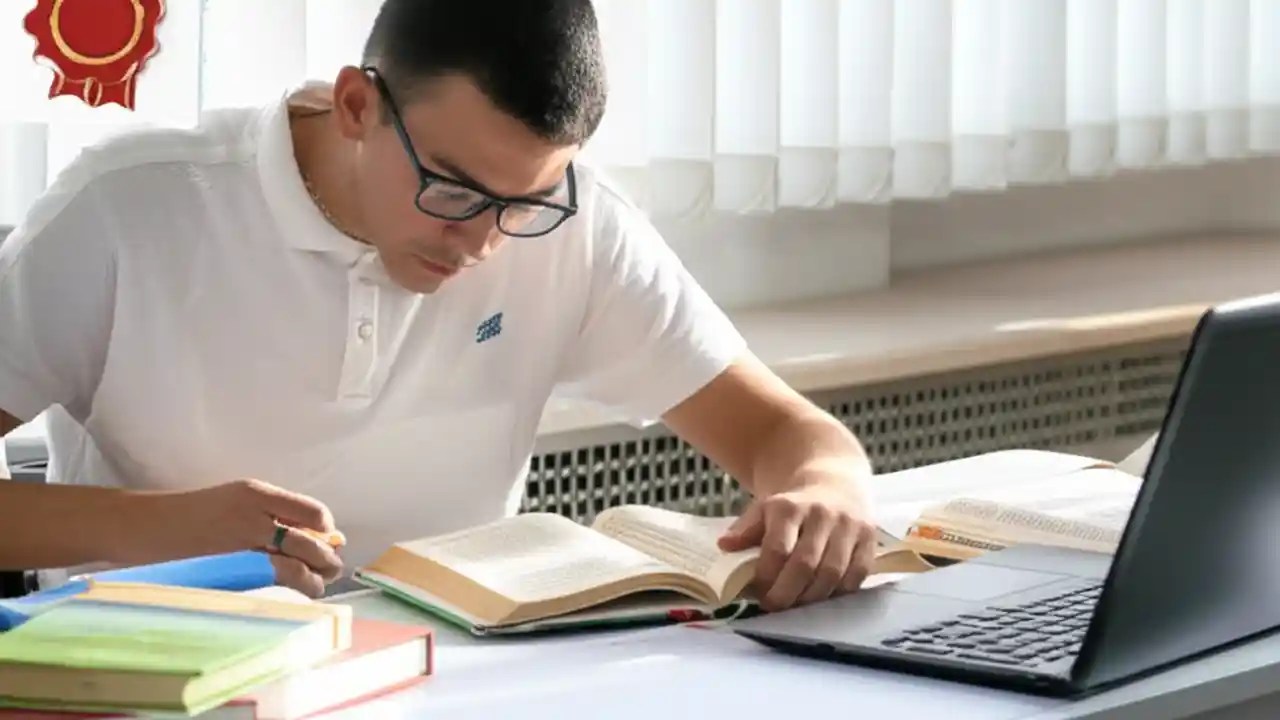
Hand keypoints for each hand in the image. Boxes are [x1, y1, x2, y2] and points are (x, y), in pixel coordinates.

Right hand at [129, 479, 344, 597]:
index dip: (327, 531)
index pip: (312, 512)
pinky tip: (299, 593)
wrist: (142, 525)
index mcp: (257, 493)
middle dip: (327, 559)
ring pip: (299, 563)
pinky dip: (296, 587)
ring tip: (318, 585)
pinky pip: (277, 579)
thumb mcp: (233, 502)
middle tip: (331, 569)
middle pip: (312, 540)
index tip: (328, 542)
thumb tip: (311, 535)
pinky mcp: (232, 566)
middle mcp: (255, 513)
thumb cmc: (188, 516)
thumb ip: (268, 514)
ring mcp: (243, 541)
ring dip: (316, 578)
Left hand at [718, 480, 876, 611]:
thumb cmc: (793, 505)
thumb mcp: (764, 509)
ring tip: (798, 604)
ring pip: (832, 573)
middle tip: (774, 606)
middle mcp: (822, 514)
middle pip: (805, 565)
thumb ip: (745, 529)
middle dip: (787, 593)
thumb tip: (725, 545)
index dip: (766, 577)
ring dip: (813, 597)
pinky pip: (858, 573)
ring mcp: (848, 525)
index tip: (757, 593)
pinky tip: (824, 595)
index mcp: (790, 507)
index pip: (777, 549)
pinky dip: (841, 590)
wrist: (833, 480)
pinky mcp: (869, 537)